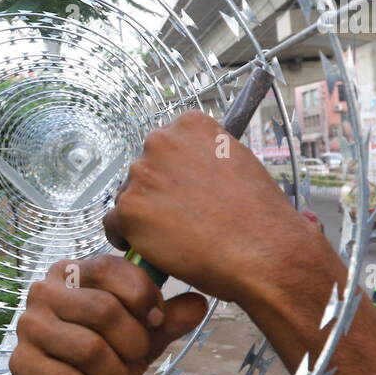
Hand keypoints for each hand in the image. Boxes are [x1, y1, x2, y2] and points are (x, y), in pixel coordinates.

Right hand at [10, 255, 207, 374]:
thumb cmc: (102, 355)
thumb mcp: (141, 335)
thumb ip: (167, 319)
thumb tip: (199, 304)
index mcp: (72, 272)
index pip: (111, 268)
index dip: (143, 296)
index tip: (155, 321)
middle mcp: (44, 292)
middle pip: (104, 310)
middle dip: (133, 344)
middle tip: (133, 358)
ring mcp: (28, 327)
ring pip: (90, 350)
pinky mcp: (20, 364)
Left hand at [101, 111, 321, 305]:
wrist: (262, 249)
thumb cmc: (257, 214)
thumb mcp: (238, 162)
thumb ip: (205, 157)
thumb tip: (189, 170)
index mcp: (190, 125)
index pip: (165, 146)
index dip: (173, 173)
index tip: (184, 191)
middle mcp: (160, 141)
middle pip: (143, 169)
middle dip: (156, 193)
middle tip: (180, 218)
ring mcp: (141, 174)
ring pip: (128, 197)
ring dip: (143, 216)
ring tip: (174, 237)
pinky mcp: (128, 209)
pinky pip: (113, 225)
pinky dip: (127, 239)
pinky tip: (151, 249)